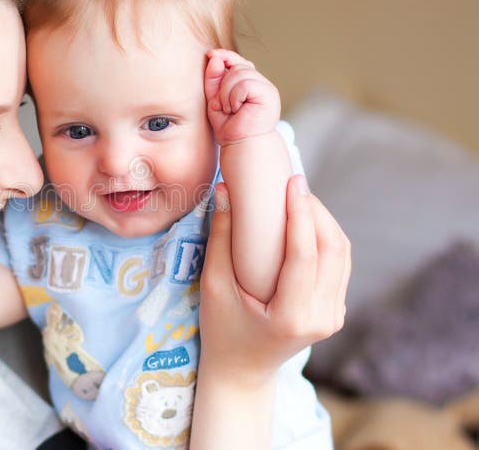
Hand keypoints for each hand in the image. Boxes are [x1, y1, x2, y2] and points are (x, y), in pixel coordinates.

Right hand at [199, 175, 350, 387]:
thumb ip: (220, 238)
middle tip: (293, 184)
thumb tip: (224, 190)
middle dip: (316, 211)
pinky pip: (339, 265)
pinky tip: (306, 222)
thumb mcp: (212, 287)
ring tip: (299, 198)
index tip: (292, 182)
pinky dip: (326, 238)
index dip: (302, 214)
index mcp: (291, 316)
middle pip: (333, 249)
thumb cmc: (221, 331)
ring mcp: (333, 316)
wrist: (242, 371)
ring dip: (324, 221)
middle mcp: (322, 317)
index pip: (305, 255)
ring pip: (342, 254)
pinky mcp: (335, 312)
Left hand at [204, 49, 280, 144]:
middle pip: (236, 67)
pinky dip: (234, 97)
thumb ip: (213, 79)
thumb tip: (215, 57)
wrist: (240, 144)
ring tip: (230, 109)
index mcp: (250, 82)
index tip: (210, 55)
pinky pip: (244, 84)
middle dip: (223, 85)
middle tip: (223, 106)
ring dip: (227, 93)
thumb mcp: (215, 98)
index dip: (225, 56)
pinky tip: (237, 110)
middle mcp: (260, 83)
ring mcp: (267, 87)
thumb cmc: (229, 125)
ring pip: (239, 74)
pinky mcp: (269, 94)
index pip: (238, 62)